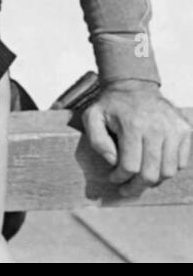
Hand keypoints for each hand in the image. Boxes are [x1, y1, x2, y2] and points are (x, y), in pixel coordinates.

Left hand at [82, 81, 191, 196]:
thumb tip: (113, 161)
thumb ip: (96, 140)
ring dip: (153, 181)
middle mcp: (157, 128)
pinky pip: (181, 162)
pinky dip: (168, 169)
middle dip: (136, 187)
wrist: (135, 86)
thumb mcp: (92, 117)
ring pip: (168, 172)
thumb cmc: (112, 105)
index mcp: (133, 125)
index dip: (121, 178)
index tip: (114, 179)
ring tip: (140, 179)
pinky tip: (154, 165)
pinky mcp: (185, 131)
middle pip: (151, 173)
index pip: (131, 166)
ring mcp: (174, 130)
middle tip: (127, 189)